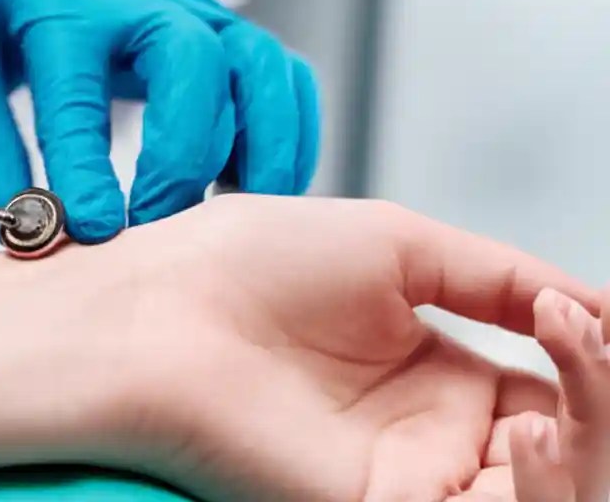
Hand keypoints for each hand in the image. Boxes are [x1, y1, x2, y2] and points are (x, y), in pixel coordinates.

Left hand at [0, 0, 317, 241]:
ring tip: (225, 220)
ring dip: (260, 153)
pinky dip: (287, 138)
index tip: (94, 229)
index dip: (88, 166)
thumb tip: (20, 226)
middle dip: (184, 156)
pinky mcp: (226, 31)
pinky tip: (249, 189)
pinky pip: (284, 80)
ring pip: (261, 72)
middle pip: (197, 64)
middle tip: (153, 225)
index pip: (78, 89)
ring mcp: (196, 10)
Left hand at [91, 195, 602, 500]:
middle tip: (585, 340)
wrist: (158, 308)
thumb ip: (503, 279)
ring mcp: (406, 477)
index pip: (560, 391)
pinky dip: (542, 485)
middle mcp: (429, 435)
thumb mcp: (399, 245)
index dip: (593, 359)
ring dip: (590, 438)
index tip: (594, 320)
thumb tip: (601, 302)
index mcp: (435, 372)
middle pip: (568, 447)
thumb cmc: (246, 265)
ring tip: (573, 361)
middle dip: (601, 400)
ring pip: (546, 490)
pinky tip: (533, 422)